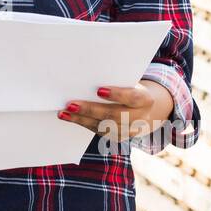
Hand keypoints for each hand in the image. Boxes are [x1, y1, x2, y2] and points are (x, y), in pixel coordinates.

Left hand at [58, 80, 174, 143]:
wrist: (143, 110)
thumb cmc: (130, 89)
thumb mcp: (129, 82)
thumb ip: (116, 80)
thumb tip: (88, 73)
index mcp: (145, 100)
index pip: (132, 98)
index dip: (117, 95)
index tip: (99, 90)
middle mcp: (139, 118)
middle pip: (114, 115)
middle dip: (91, 110)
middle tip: (72, 105)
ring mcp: (129, 131)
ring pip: (104, 126)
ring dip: (81, 119)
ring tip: (64, 113)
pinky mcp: (117, 137)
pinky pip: (99, 131)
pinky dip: (83, 123)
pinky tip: (69, 117)